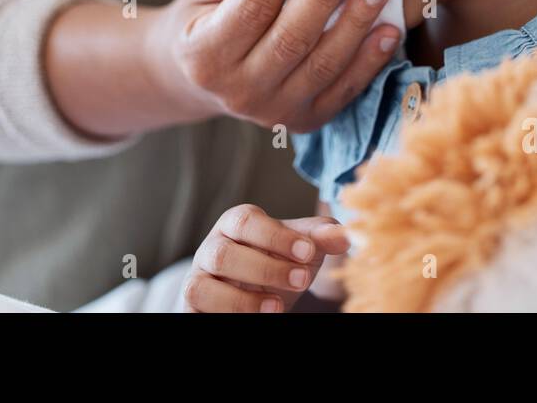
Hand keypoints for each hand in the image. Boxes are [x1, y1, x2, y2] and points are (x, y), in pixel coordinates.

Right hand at [144, 0, 400, 132]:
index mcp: (204, 55)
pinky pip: (343, 89)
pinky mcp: (305, 120)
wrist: (201, 80)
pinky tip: (389, 28)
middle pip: (291, 38)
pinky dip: (370, 60)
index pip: (250, 7)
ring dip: (356, 22)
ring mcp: (274, 110)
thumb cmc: (205, 20)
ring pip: (323, 65)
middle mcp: (238, 91)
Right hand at [181, 205, 349, 311]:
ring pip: (202, 286)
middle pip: (224, 254)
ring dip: (241, 300)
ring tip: (277, 307)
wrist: (256, 295)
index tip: (308, 252)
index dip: (276, 236)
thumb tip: (344, 236)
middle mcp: (211, 248)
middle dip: (265, 269)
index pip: (247, 220)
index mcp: (235, 224)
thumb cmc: (277, 262)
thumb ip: (320, 238)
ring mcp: (198, 278)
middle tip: (302, 281)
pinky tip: (257, 317)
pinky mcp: (192, 307)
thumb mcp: (300, 249)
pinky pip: (197, 310)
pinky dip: (226, 315)